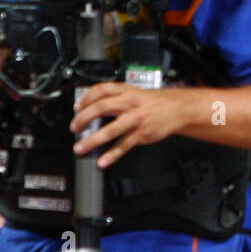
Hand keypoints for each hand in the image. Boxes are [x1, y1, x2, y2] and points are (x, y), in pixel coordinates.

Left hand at [71, 83, 188, 168]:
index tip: (77, 107)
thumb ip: (114, 96)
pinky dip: (112, 155)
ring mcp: (135, 119)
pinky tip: (103, 161)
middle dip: (84, 119)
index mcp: (125, 91)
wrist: (176, 109)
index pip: (101, 90)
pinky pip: (123, 146)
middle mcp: (129, 104)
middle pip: (101, 108)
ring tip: (80, 148)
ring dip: (92, 140)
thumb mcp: (134, 92)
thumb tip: (91, 105)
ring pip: (110, 130)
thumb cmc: (152, 102)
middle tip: (74, 128)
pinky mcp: (141, 134)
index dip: (86, 98)